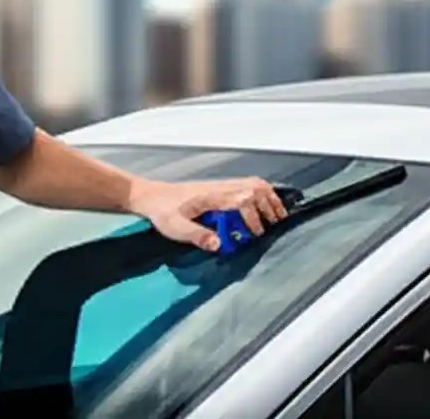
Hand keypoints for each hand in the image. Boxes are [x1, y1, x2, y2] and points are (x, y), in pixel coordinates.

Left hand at [131, 176, 288, 251]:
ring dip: (268, 198)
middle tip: (277, 223)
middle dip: (270, 204)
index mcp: (212, 196)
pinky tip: (262, 206)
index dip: (253, 216)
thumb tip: (219, 244)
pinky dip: (260, 194)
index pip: (242, 200)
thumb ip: (196, 235)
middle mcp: (220, 187)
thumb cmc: (163, 211)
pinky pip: (246, 186)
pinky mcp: (219, 188)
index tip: (255, 233)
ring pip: (252, 184)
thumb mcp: (175, 227)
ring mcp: (220, 185)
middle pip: (254, 187)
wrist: (152, 196)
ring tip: (277, 215)